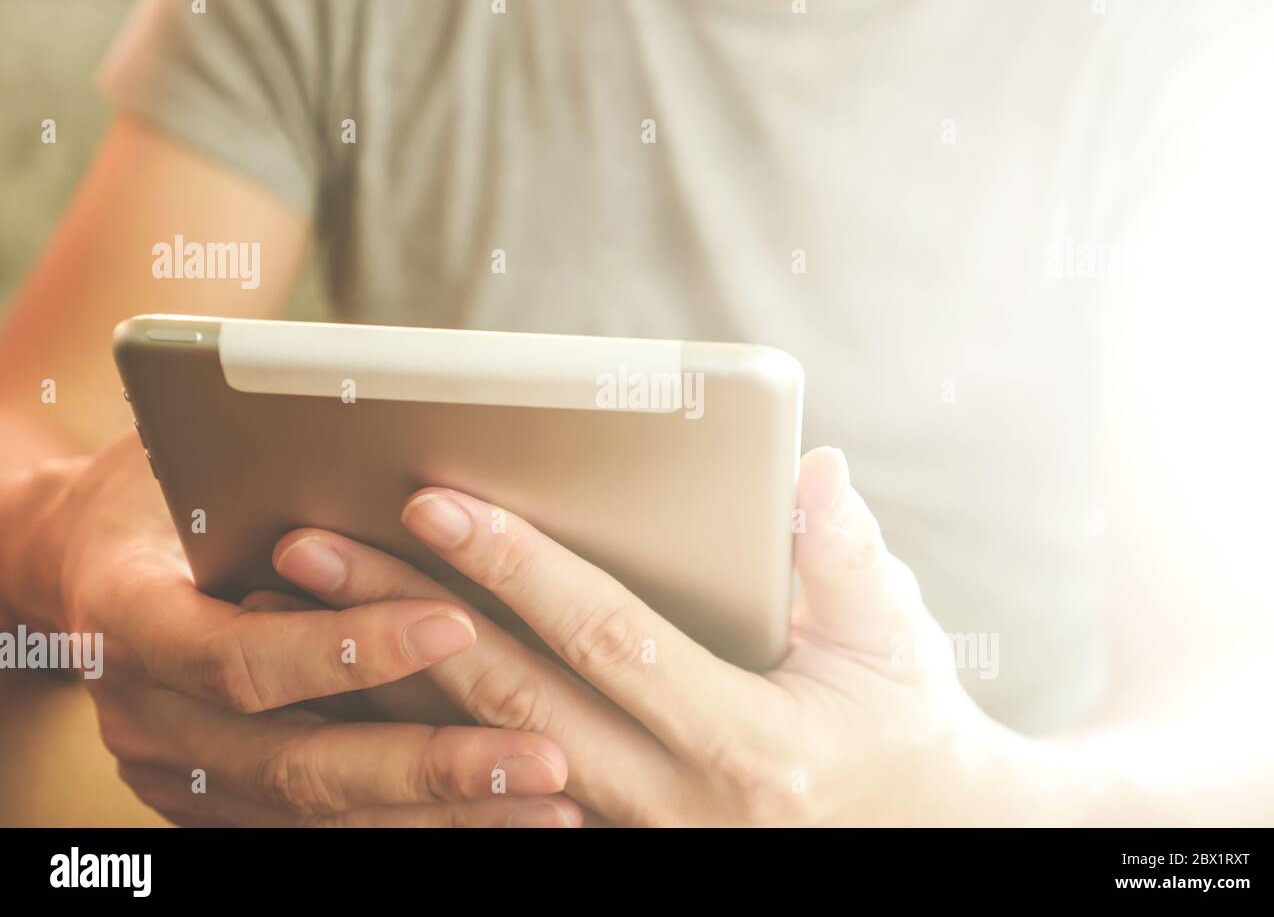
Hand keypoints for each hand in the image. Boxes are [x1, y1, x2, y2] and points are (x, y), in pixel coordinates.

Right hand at [4, 433, 578, 826]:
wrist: (87, 561)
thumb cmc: (164, 489)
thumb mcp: (199, 461)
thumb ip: (279, 481)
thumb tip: (417, 473)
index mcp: (126, 619)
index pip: (238, 658)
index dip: (346, 650)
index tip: (455, 624)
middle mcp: (144, 716)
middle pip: (295, 764)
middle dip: (429, 767)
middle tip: (541, 756)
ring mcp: (177, 776)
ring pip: (318, 815)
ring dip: (441, 816)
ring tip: (551, 803)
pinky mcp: (216, 802)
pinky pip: (319, 828)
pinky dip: (410, 824)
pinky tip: (498, 816)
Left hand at [274, 446, 1054, 825]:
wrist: (918, 838)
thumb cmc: (904, 729)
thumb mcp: (897, 643)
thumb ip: (848, 558)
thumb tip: (814, 469)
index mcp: (746, 745)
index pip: (610, 641)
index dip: (521, 569)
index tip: (437, 500)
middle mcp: (675, 809)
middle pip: (512, 704)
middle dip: (406, 620)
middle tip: (310, 549)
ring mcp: (633, 845)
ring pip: (481, 760)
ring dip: (387, 682)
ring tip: (305, 611)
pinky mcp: (610, 853)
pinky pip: (492, 807)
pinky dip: (420, 748)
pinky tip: (358, 694)